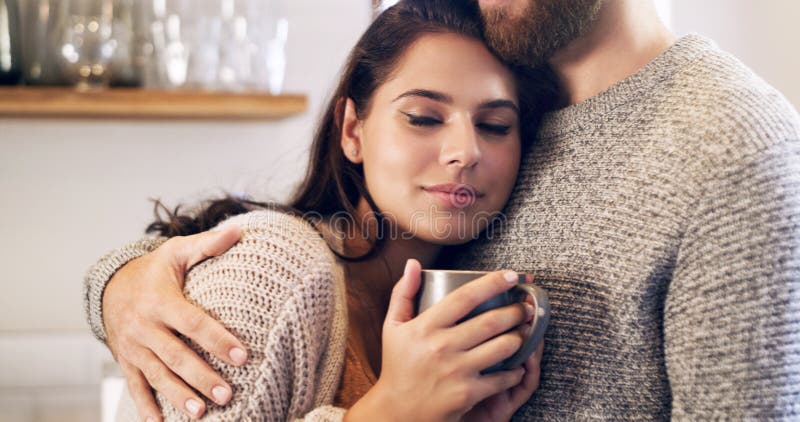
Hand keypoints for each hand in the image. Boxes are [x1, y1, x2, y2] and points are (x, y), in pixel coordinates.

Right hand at [102, 225, 247, 420]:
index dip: (218, 339)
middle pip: (176, 356)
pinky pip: (135, 387)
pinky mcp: (126, 361)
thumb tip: (239, 231)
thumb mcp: (178, 252)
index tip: (243, 355)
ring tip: (201, 413)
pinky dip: (147, 407)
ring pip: (157, 375)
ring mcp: (134, 347)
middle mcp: (144, 326)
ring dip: (179, 396)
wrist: (110, 286)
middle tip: (227, 394)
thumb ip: (208, 244)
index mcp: (161, 300)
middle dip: (201, 377)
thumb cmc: (155, 269)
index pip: (194, 323)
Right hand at [347, 260, 533, 421]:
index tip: (511, 275)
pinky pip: (502, 378)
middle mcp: (441, 346)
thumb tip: (413, 263)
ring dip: (520, 338)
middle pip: (491, 321)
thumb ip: (403, 293)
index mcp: (425, 326)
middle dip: (516, 311)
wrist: (397, 410)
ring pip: (502, 347)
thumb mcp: (394, 327)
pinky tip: (518, 365)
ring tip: (525, 332)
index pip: (465, 297)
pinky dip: (515, 371)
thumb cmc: (398, 365)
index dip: (492, 283)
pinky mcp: (467, 393)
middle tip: (526, 307)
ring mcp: (456, 370)